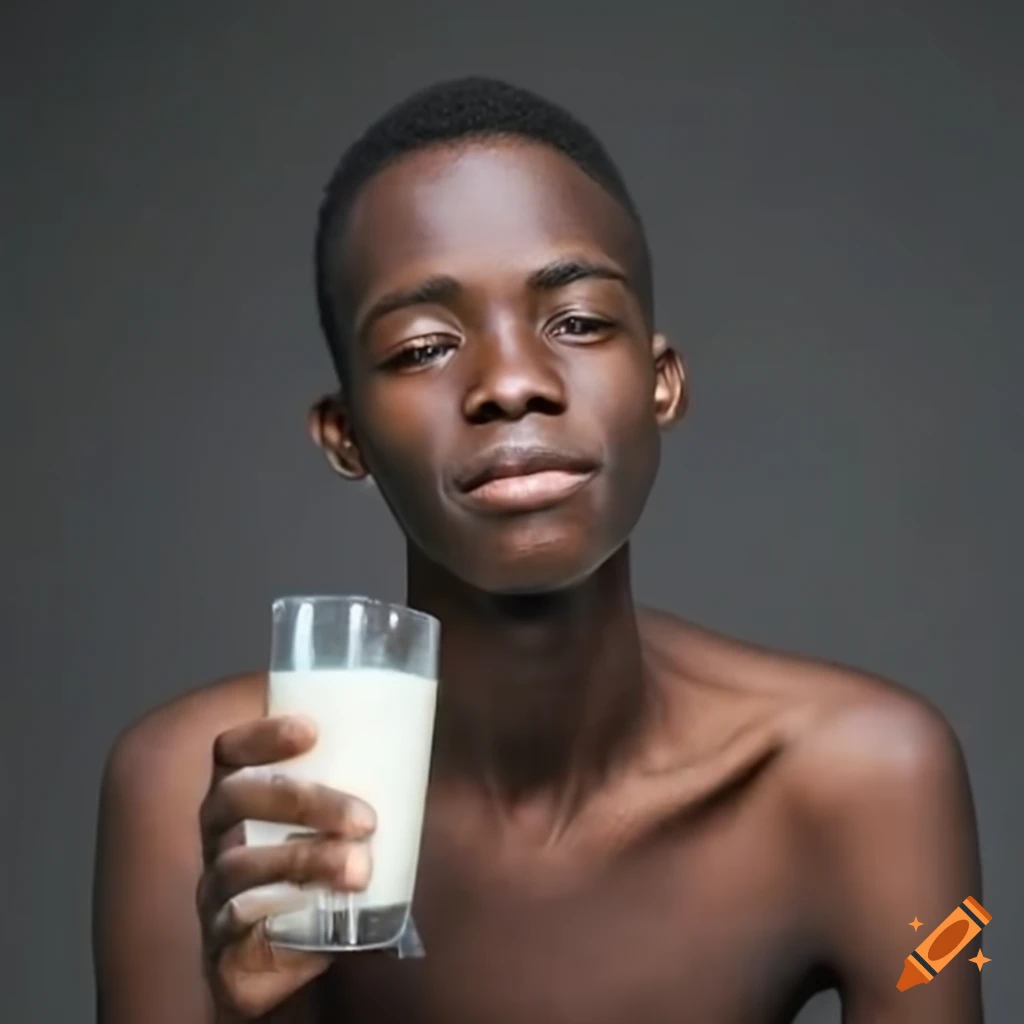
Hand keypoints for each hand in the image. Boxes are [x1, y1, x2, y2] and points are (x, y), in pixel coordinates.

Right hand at [196, 715, 376, 1018]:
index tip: (312, 730)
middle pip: (236, 797)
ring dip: (304, 860)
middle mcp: (218, 836)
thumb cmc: (330, 870)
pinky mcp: (221, 945)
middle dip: (300, 799)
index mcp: (242, 795)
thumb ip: (369, 790)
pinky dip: (280, 913)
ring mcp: (214, 890)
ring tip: (358, 869)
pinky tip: (321, 910)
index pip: (231, 751)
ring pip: (239, 863)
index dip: (262, 735)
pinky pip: (236, 924)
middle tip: (364, 819)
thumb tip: (424, 749)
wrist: (303, 962)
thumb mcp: (345, 825)